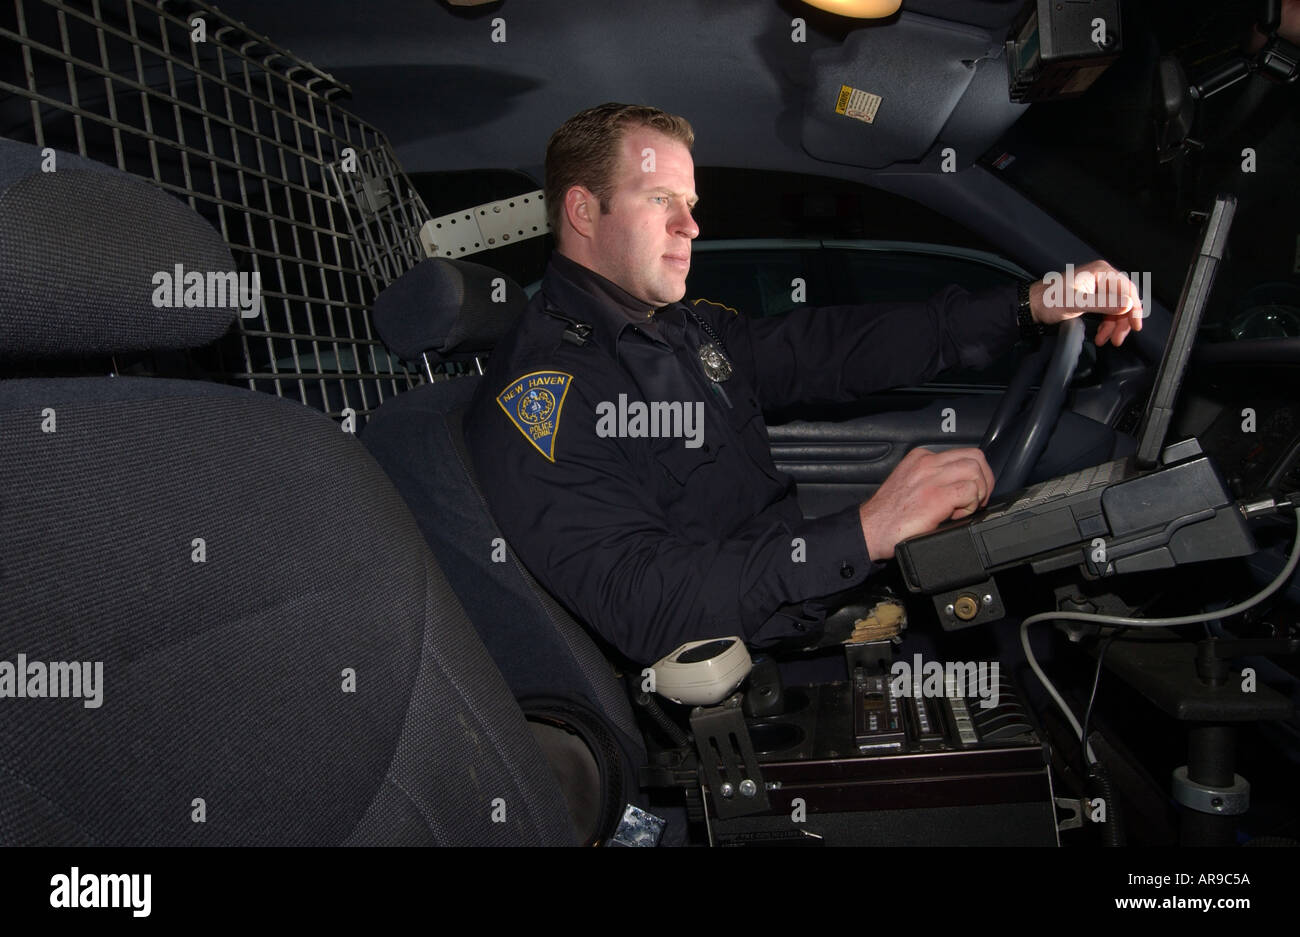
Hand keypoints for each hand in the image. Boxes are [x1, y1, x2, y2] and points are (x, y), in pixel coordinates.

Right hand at [859, 447, 993, 560]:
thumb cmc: (890, 513)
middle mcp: (926, 463)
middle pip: (975, 457)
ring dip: (978, 493)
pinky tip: (955, 516)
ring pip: (975, 471)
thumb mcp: (910, 483)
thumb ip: (933, 477)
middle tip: (978, 500)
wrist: (871, 529)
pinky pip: (970, 491)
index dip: (975, 474)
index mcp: (920, 457)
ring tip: (964, 508)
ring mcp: (931, 478)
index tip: (972, 491)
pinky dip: (970, 506)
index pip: (963, 453)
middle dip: (985, 480)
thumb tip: (963, 484)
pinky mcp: (936, 496)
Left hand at [1029, 260, 1143, 347]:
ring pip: (1116, 309)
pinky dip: (1106, 325)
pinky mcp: (1092, 298)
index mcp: (1101, 272)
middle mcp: (1102, 277)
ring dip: (1113, 326)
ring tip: (1106, 341)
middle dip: (1122, 322)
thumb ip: (1104, 304)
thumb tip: (1129, 305)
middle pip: (1123, 301)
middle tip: (1117, 340)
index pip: (1127, 289)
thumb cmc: (1050, 301)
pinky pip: (1107, 312)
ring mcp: (1098, 288)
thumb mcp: (1077, 303)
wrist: (1031, 305)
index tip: (1136, 326)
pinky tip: (1101, 336)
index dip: (1135, 308)